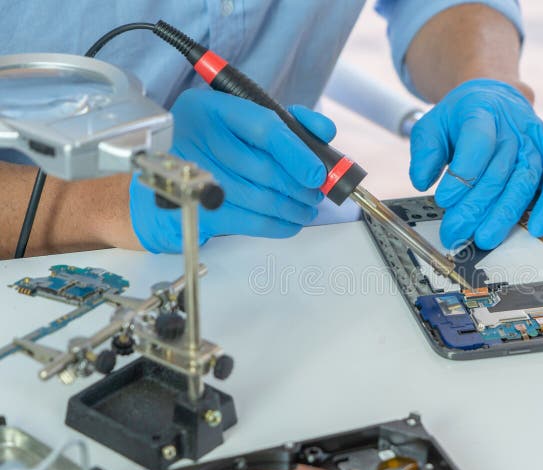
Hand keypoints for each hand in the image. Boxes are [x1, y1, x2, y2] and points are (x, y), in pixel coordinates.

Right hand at [130, 89, 335, 252]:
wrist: (155, 184)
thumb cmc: (206, 150)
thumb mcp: (240, 123)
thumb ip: (285, 123)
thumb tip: (325, 133)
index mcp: (210, 108)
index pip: (264, 128)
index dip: (298, 153)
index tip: (319, 171)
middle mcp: (197, 137)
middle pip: (264, 168)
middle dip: (299, 185)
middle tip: (316, 192)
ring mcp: (193, 176)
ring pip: (260, 198)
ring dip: (293, 207)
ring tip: (306, 208)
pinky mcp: (195, 209)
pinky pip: (249, 222)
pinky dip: (278, 225)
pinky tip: (290, 222)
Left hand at [409, 79, 542, 249]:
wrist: (495, 99)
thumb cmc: (462, 118)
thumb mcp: (433, 125)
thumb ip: (425, 151)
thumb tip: (421, 180)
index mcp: (482, 111)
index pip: (477, 141)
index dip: (462, 173)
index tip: (443, 199)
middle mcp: (514, 127)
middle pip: (498, 170)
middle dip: (475, 207)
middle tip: (455, 232)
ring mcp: (537, 142)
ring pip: (525, 181)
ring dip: (506, 214)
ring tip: (486, 237)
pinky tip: (536, 228)